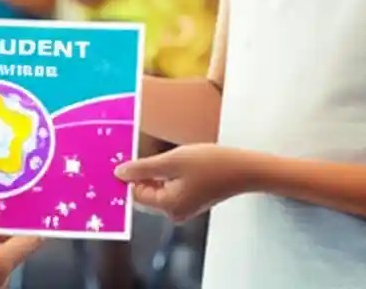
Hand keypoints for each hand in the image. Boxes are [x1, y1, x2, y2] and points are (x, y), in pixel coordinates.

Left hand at [114, 144, 255, 222]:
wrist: (247, 169)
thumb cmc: (211, 163)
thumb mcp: (172, 161)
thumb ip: (143, 168)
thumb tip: (118, 174)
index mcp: (169, 206)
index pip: (136, 194)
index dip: (127, 176)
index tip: (119, 158)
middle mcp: (175, 212)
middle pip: (145, 193)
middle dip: (139, 175)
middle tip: (132, 153)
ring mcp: (185, 207)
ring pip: (158, 189)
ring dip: (152, 173)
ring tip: (152, 154)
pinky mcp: (193, 199)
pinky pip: (170, 188)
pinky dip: (165, 175)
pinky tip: (167, 160)